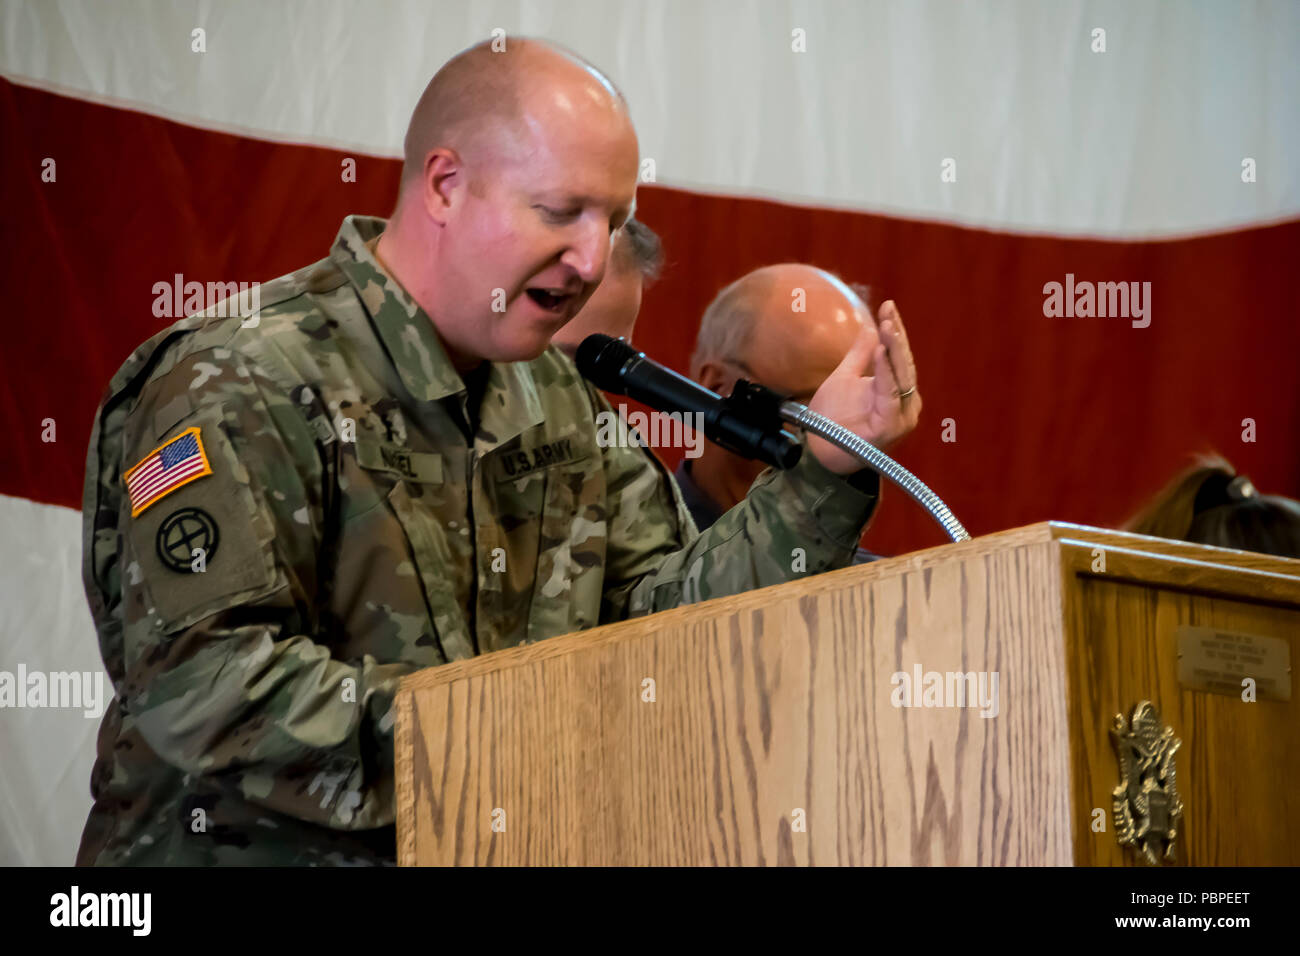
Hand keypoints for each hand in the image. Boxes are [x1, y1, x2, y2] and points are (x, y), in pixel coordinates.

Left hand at [805, 300, 920, 474]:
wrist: (819, 452)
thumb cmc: (833, 419)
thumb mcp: (844, 379)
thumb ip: (859, 356)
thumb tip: (871, 327)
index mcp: (898, 392)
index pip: (899, 356)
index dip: (895, 331)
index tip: (888, 306)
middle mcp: (905, 404)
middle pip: (903, 364)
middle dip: (896, 336)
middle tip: (889, 313)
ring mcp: (901, 418)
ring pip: (901, 377)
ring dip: (893, 351)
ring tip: (887, 327)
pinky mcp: (890, 428)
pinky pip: (889, 395)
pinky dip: (885, 373)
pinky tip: (879, 352)